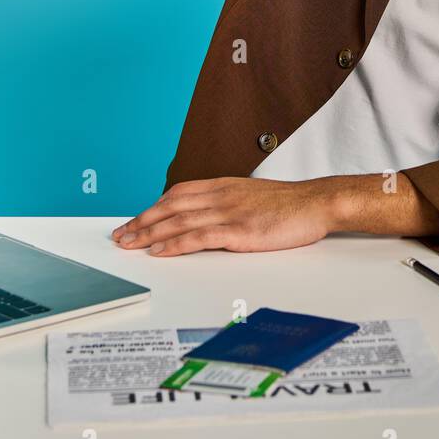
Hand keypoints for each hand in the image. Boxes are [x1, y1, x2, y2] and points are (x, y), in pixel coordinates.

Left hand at [111, 177, 339, 256]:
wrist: (317, 203)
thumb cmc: (290, 205)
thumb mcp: (253, 197)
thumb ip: (229, 204)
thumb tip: (208, 218)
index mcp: (224, 186)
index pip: (178, 193)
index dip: (153, 207)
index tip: (136, 219)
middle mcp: (221, 196)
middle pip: (171, 206)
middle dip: (142, 221)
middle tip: (120, 235)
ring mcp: (229, 213)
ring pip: (179, 221)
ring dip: (150, 233)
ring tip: (130, 244)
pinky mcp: (239, 231)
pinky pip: (199, 237)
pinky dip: (175, 244)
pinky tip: (160, 251)